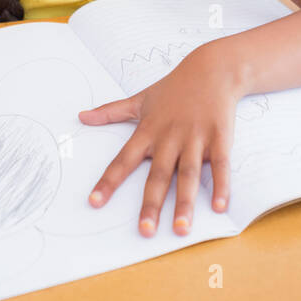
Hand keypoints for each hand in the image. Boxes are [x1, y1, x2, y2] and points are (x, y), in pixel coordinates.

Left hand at [79, 54, 238, 236]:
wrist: (212, 69)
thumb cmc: (174, 88)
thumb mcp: (139, 99)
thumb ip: (110, 112)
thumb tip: (80, 116)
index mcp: (148, 131)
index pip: (123, 160)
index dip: (108, 181)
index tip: (94, 202)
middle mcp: (169, 137)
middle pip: (158, 175)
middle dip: (151, 204)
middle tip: (144, 230)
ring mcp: (195, 138)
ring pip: (188, 175)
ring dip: (185, 203)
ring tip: (181, 229)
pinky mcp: (219, 138)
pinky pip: (219, 165)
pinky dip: (220, 186)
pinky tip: (219, 207)